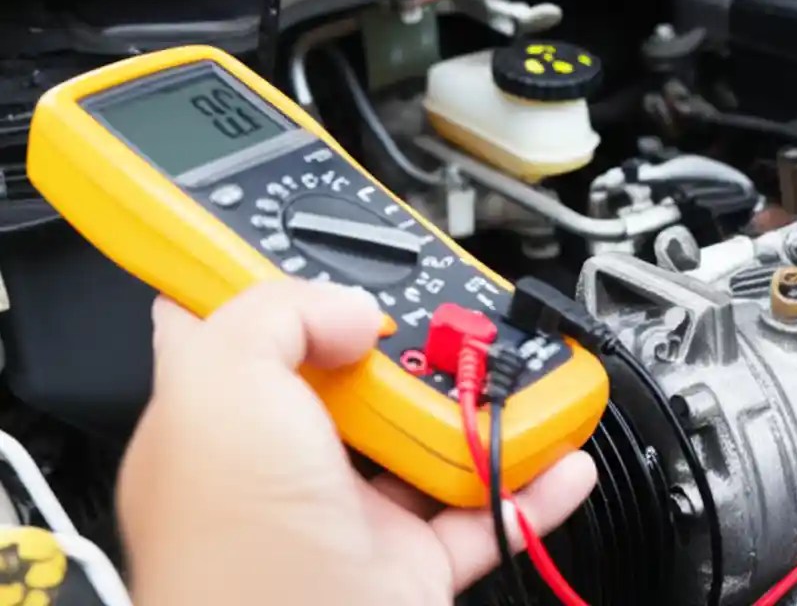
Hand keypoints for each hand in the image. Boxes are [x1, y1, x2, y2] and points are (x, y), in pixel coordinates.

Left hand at [117, 280, 596, 605]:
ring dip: (480, 412)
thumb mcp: (224, 388)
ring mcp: (349, 516)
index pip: (242, 327)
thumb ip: (277, 313)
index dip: (283, 281)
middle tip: (448, 317)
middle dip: (408, 346)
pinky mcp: (408, 564)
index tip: (334, 251)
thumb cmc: (236, 557)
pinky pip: (484, 516)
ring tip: (519, 375)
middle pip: (355, 379)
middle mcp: (283, 467)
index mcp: (221, 420)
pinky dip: (529, 489)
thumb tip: (349, 309)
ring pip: (426, 444)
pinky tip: (556, 458)